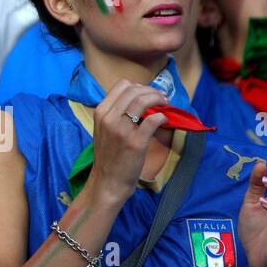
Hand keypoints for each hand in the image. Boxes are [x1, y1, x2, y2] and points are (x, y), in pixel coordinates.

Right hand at [86, 80, 168, 206]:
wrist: (108, 181)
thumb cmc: (108, 156)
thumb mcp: (104, 129)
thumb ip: (116, 114)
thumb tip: (139, 101)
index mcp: (101, 112)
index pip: (122, 86)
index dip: (139, 87)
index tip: (148, 94)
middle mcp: (109, 117)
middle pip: (134, 90)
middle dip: (152, 91)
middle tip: (162, 99)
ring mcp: (122, 129)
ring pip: (142, 101)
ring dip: (158, 99)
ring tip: (166, 105)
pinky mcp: (136, 142)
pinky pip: (152, 120)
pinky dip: (161, 116)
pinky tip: (163, 120)